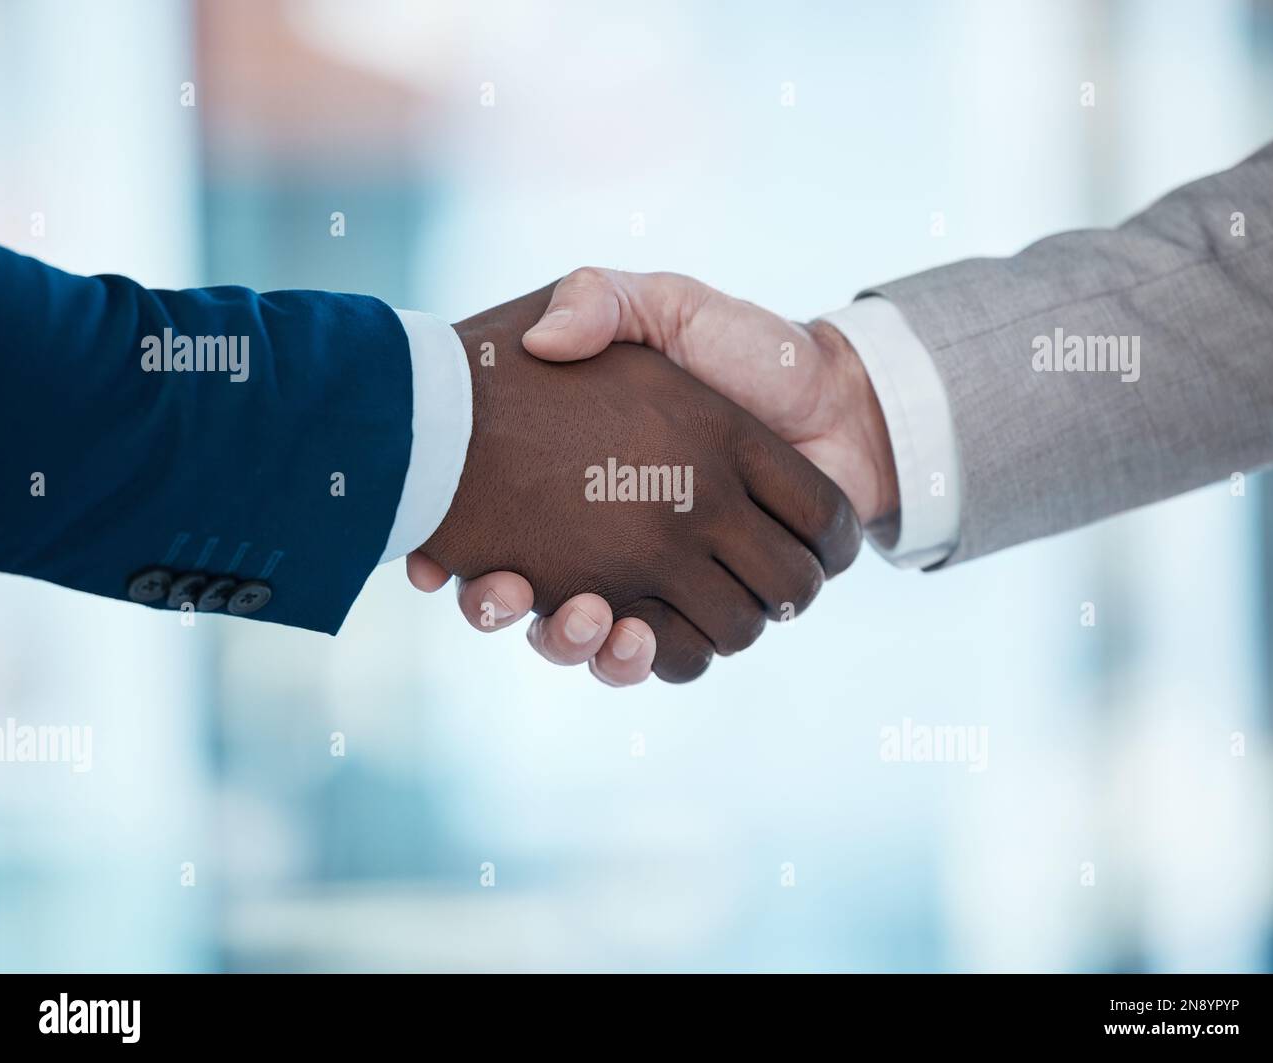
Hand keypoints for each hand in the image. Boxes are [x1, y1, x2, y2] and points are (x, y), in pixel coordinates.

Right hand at [410, 282, 860, 682]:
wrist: (837, 396)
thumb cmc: (744, 348)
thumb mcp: (660, 306)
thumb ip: (600, 301)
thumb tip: (540, 341)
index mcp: (592, 483)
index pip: (499, 534)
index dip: (463, 558)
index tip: (435, 564)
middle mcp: (618, 543)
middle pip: (543, 608)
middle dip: (516, 611)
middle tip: (511, 594)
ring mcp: (666, 581)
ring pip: (601, 648)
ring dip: (578, 647)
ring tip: (582, 617)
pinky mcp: (717, 606)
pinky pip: (671, 660)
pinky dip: (643, 661)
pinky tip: (633, 634)